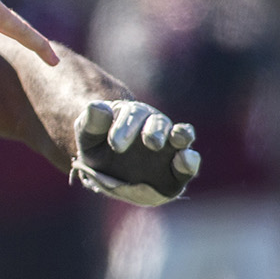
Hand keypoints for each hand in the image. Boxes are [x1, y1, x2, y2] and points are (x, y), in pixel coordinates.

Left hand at [70, 99, 200, 205]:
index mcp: (132, 115)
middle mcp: (155, 126)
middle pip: (158, 123)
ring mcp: (171, 146)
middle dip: (154, 132)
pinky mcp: (179, 168)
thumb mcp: (88, 137)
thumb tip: (96, 106)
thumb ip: (91, 123)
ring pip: (181, 135)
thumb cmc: (98, 148)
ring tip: (177, 140)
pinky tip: (186, 159)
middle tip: (150, 142)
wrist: (109, 172)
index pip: (131, 116)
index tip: (115, 145)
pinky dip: (190, 160)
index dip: (125, 129)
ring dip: (181, 136)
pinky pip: (188, 161)